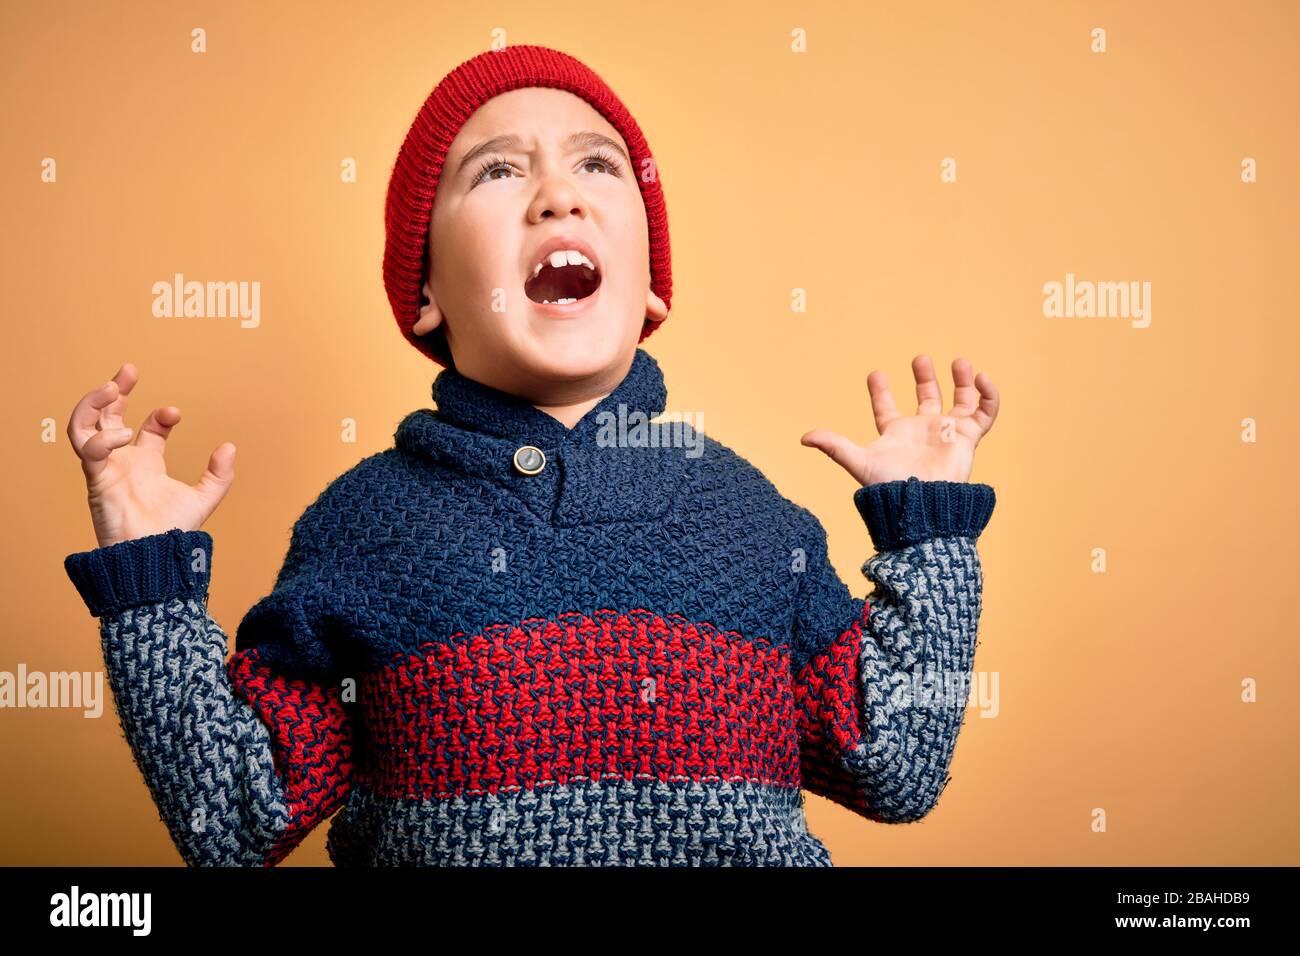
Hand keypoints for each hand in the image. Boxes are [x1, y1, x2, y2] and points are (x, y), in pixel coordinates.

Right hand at [66, 362, 236, 548]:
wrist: (154, 556)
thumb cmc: (172, 533)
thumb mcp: (204, 499)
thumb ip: (219, 475)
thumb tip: (230, 446)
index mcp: (146, 462)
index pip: (146, 427)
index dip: (160, 415)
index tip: (174, 412)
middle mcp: (123, 460)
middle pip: (107, 416)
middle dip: (115, 390)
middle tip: (128, 370)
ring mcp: (107, 467)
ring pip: (84, 425)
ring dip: (93, 403)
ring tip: (112, 387)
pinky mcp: (96, 478)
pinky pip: (88, 450)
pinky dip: (103, 437)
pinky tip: (124, 435)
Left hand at [801, 355, 999, 485]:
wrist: (923, 504)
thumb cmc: (890, 486)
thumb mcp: (858, 462)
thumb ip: (833, 446)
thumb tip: (803, 437)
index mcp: (895, 435)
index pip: (886, 408)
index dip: (880, 392)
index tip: (875, 374)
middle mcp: (922, 431)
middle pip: (926, 399)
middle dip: (924, 378)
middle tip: (919, 359)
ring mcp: (947, 433)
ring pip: (960, 401)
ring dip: (961, 381)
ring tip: (959, 362)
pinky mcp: (968, 438)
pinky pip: (985, 412)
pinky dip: (987, 395)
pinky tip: (981, 377)